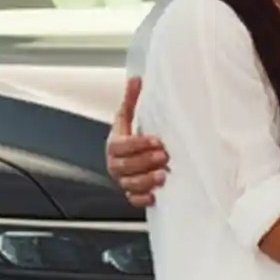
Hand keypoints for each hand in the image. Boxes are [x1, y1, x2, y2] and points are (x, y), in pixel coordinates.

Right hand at [104, 77, 167, 206]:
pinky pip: (134, 200)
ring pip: (129, 184)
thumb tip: (136, 79)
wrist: (132, 158)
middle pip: (124, 166)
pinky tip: (156, 194)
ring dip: (146, 181)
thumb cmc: (132, 138)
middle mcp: (116, 164)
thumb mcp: (130, 118)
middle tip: (164, 156)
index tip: (156, 141)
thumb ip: (132, 99)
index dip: (137, 144)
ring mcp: (123, 180)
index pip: (120, 146)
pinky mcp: (132, 193)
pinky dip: (144, 199)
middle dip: (144, 162)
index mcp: (115, 145)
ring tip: (163, 175)